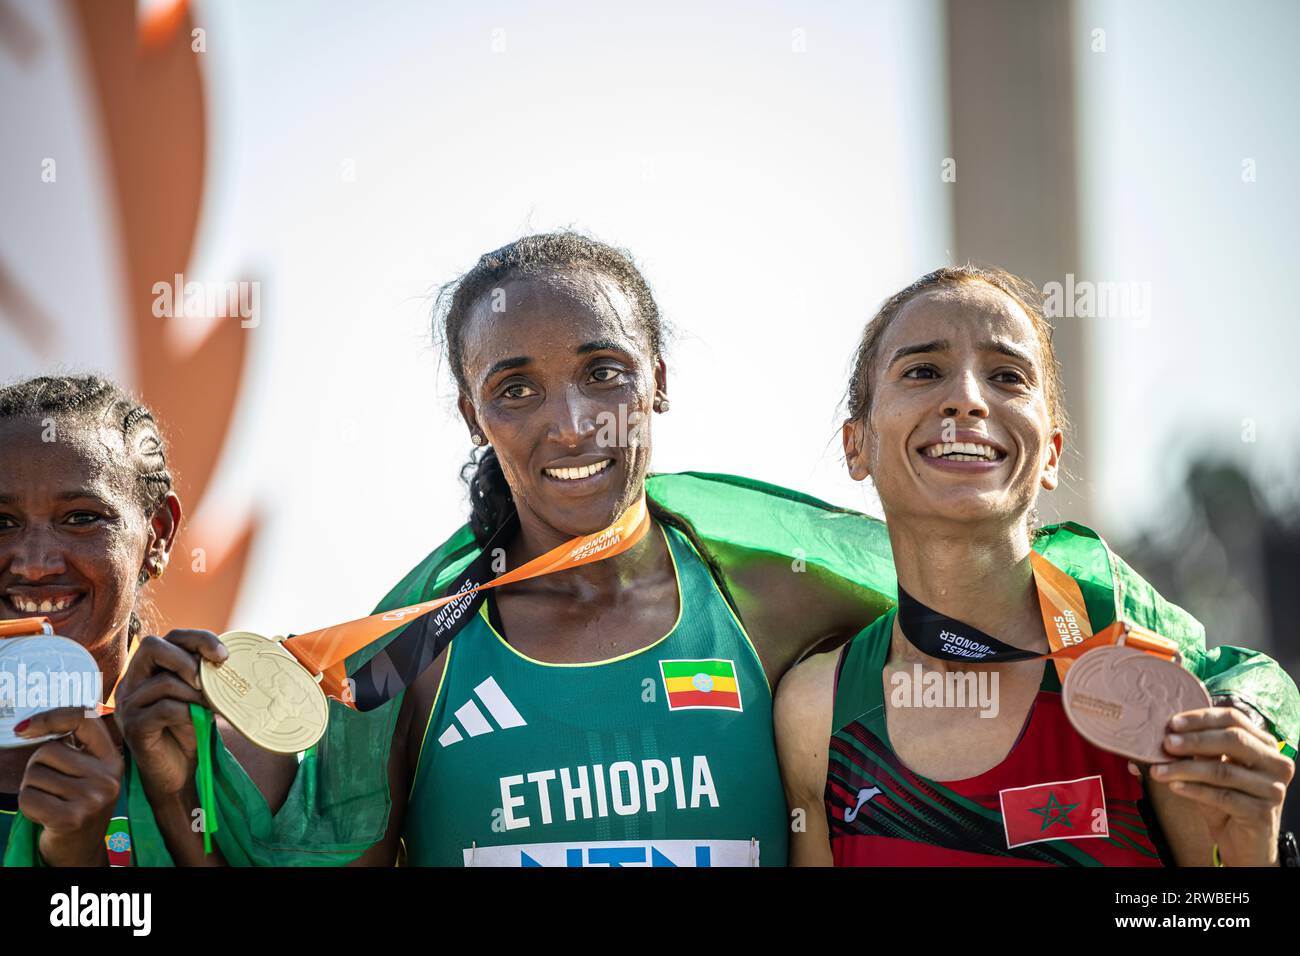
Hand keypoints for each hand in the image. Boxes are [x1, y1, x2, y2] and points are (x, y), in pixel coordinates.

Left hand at [15, 707, 123, 866]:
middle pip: (48, 751)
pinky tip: (44, 816)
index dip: (51, 718)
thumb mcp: (86, 774)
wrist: (80, 853)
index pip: (83, 719)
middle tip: (49, 787)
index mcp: (112, 760)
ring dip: (31, 789)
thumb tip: (28, 727)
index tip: (25, 728)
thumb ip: (72, 748)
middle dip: (36, 768)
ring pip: (34, 775)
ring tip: (49, 802)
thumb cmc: (76, 807)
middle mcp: (108, 777)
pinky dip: (27, 807)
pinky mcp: (71, 818)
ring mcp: (93, 798)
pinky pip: (28, 797)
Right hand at [113, 629, 226, 796]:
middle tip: (207, 680)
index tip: (223, 655)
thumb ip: (203, 675)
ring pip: (162, 682)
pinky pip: (163, 709)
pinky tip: (196, 719)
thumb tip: (226, 657)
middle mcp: (132, 682)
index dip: (197, 639)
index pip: (168, 637)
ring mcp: (129, 704)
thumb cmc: (189, 729)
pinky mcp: (133, 727)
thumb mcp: (198, 695)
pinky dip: (186, 711)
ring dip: (193, 693)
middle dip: (186, 658)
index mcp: (148, 669)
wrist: (179, 771)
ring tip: (205, 707)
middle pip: (152, 646)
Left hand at [1152, 706, 1294, 865]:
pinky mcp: (1263, 813)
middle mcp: (1276, 763)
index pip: (1234, 719)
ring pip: (1224, 770)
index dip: (1201, 718)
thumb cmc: (1226, 800)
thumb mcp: (1212, 769)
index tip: (1172, 723)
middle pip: (1233, 740)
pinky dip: (1194, 790)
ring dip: (1185, 769)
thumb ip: (1200, 750)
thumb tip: (1170, 733)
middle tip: (1166, 743)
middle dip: (1195, 740)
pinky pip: (1223, 796)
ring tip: (1158, 770)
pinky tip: (1174, 786)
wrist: (1243, 842)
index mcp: (1264, 744)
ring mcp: (1273, 789)